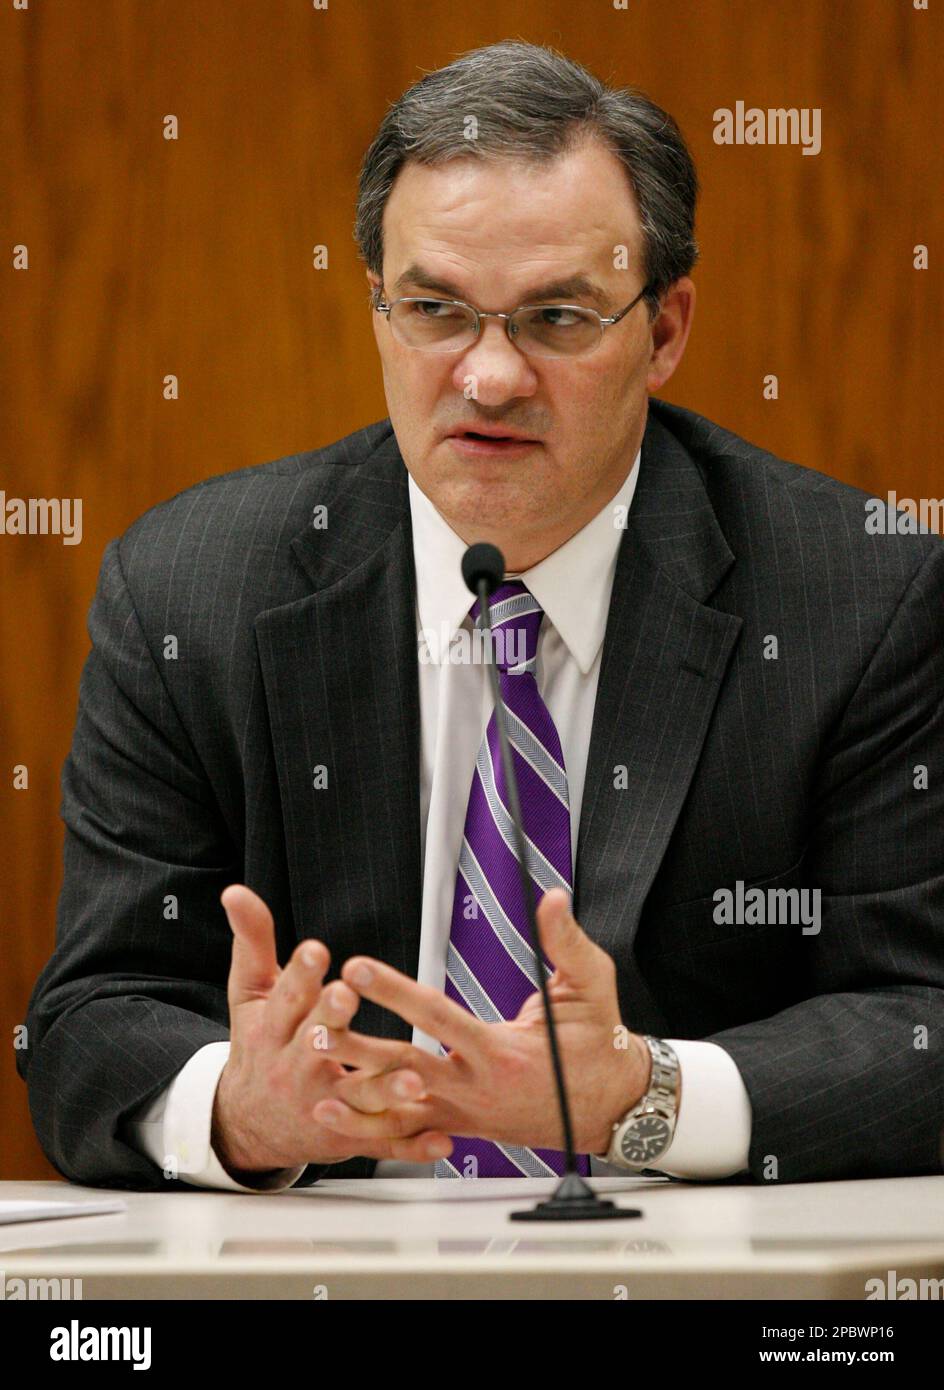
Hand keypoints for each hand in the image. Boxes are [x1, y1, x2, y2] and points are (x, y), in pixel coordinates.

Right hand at [211, 885, 453, 1174]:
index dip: (298, 974)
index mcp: (273, 1031)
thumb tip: (236, 891)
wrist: (248, 1124)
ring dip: (384, 1090)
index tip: (315, 951)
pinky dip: (412, 1144)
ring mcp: (323, 1107)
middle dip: (332, 1022)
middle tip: (348, 998)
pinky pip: (383, 1142)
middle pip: (315, 1046)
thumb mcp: (250, 994)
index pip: (285, 999)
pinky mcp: (348, 1139)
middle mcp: (295, 1069)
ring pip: (356, 1099)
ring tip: (413, 1080)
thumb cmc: (259, 1045)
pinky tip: (440, 1140)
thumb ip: (253, 942)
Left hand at [316, 888, 652, 1156]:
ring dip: (351, 1084)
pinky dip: (366, 1123)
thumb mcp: (591, 985)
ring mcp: (463, 1113)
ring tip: (312, 1060)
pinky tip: (332, 1108)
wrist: (607, 1106)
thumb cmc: (598, 1044)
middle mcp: (476, 1087)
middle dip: (357, 1042)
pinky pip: (404, 1129)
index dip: (394, 991)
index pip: (437, 1016)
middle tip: (317, 1022)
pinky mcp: (457, 1126)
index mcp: (501, 1051)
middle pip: (403, 1065)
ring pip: (396, 1103)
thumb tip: (551, 898)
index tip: (359, 969)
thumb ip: (566, 940)